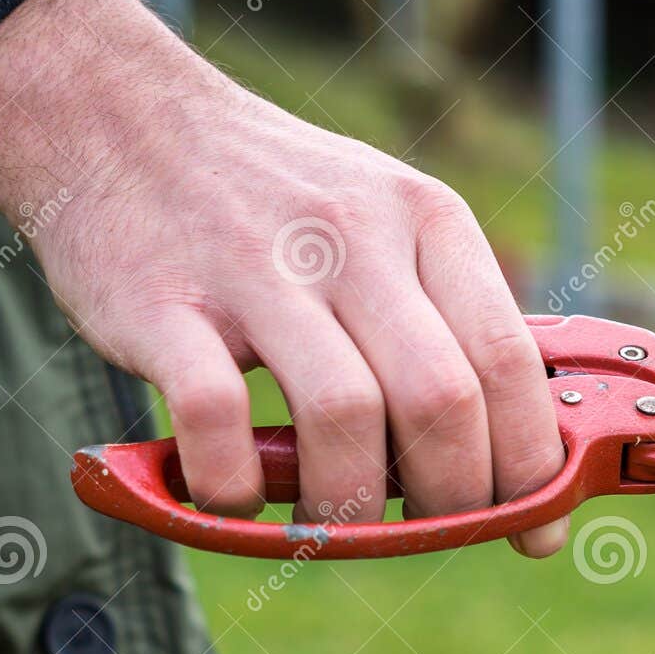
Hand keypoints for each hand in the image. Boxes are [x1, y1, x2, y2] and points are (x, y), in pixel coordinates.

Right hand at [0, 0, 567, 555]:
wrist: (119, 121)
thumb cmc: (280, 203)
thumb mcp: (389, 220)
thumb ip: (448, 319)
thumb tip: (515, 449)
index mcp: (429, 221)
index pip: (510, 360)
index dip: (532, 460)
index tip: (535, 527)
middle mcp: (356, 237)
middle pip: (441, 398)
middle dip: (453, 497)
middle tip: (433, 532)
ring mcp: (259, 268)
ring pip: (344, 415)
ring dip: (351, 503)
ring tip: (337, 524)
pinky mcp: (164, 303)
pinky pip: (218, 417)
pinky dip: (236, 482)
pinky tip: (238, 495)